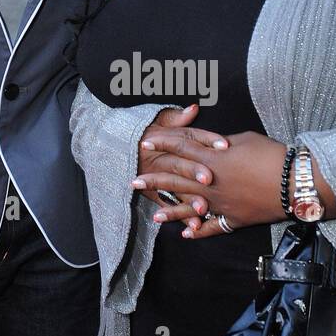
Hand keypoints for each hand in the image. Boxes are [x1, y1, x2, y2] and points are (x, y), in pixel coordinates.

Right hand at [131, 103, 229, 223]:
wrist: (111, 144)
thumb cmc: (141, 130)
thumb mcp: (157, 119)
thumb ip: (176, 117)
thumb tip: (193, 109)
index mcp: (169, 137)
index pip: (190, 137)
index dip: (208, 140)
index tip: (224, 145)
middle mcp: (163, 156)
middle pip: (180, 162)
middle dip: (194, 170)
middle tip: (209, 179)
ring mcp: (156, 175)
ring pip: (174, 186)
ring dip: (188, 198)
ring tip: (203, 209)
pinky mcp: (151, 190)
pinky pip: (166, 203)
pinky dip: (179, 215)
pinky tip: (195, 226)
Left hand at [134, 130, 335, 237]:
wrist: (294, 184)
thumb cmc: (272, 156)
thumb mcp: (245, 140)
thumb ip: (223, 144)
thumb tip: (212, 145)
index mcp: (213, 160)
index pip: (182, 148)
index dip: (164, 143)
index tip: (146, 142)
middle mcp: (211, 184)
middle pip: (177, 179)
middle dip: (155, 179)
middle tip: (135, 180)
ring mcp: (220, 203)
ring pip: (189, 207)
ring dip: (171, 210)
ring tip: (153, 214)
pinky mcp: (233, 218)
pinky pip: (213, 227)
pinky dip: (200, 231)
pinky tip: (187, 234)